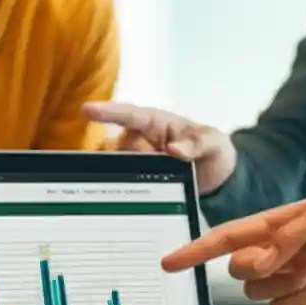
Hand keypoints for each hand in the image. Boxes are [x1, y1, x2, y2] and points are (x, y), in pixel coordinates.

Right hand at [83, 102, 236, 194]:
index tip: (87, 109)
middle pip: (122, 146)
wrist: (218, 182)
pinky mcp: (136, 179)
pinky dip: (124, 186)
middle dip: (138, 157)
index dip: (108, 112)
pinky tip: (134, 195)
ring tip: (160, 178)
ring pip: (118, 164)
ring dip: (132, 173)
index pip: (129, 115)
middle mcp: (140, 139)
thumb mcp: (214, 144)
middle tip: (165, 163)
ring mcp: (136, 160)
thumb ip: (198, 144)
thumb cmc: (214, 152)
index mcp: (157, 122)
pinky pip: (121, 180)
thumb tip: (174, 149)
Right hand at [162, 197, 305, 304]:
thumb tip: (261, 260)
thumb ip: (288, 236)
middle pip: (237, 271)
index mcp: (270, 224)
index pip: (222, 238)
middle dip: (261, 270)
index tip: (169, 262)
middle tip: (293, 260)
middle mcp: (272, 249)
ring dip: (287, 286)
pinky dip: (302, 300)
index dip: (193, 251)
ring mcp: (286, 273)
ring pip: (257, 294)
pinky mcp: (302, 293)